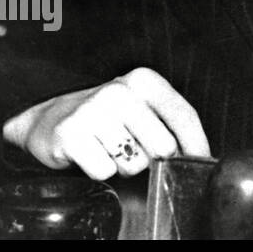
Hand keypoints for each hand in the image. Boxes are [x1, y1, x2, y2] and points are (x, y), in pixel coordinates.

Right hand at [2, 67, 210, 179]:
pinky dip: (101, 170)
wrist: (51, 119)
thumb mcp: (141, 107)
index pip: (184, 116)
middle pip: (164, 145)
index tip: (201, 162)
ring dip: (125, 166)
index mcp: (145, 80)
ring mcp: (93, 111)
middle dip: (154, 158)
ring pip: (135, 163)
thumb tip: (199, 156)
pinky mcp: (71, 134)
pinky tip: (92, 154)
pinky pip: (105, 170)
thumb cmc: (107, 117)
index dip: (197, 144)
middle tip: (135, 149)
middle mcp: (120, 91)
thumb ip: (170, 124)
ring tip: (110, 149)